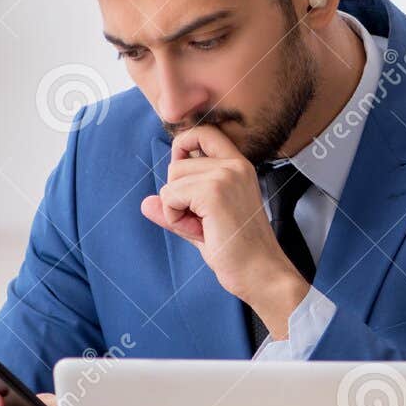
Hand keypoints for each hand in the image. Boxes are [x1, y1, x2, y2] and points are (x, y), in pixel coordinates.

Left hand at [140, 124, 309, 336]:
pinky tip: (200, 231)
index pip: (205, 133)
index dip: (183, 145)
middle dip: (177, 193)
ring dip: (176, 208)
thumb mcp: (204, 223)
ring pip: (171, 179)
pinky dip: (175, 217)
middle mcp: (234, 165)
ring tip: (203, 227)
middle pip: (177, 162)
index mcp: (239, 166)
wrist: (260, 272)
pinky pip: (170, 197)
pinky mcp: (213, 193)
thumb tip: (145, 203)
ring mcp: (224, 176)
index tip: (182, 172)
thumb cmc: (239, 251)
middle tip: (201, 220)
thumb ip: (177, 207)